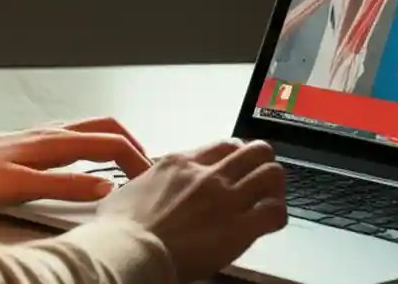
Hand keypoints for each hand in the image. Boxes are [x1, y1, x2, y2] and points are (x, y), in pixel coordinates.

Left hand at [0, 117, 151, 206]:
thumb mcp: (19, 186)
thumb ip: (64, 187)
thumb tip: (107, 189)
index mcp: (54, 142)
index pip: (111, 143)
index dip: (137, 161)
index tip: (151, 184)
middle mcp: (51, 133)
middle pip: (106, 127)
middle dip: (134, 145)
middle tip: (148, 172)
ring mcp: (39, 136)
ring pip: (90, 131)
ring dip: (114, 144)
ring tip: (126, 169)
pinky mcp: (27, 145)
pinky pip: (73, 140)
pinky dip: (93, 149)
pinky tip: (85, 169)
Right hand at [98, 139, 286, 283]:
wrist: (128, 252)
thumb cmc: (119, 229)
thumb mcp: (127, 190)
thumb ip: (145, 183)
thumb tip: (139, 187)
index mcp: (181, 163)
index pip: (224, 145)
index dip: (237, 154)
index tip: (238, 164)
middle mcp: (208, 175)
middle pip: (254, 151)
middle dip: (262, 162)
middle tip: (261, 177)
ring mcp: (226, 199)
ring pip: (271, 174)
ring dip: (275, 185)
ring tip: (272, 197)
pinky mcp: (239, 228)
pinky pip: (275, 212)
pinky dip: (278, 214)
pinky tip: (272, 222)